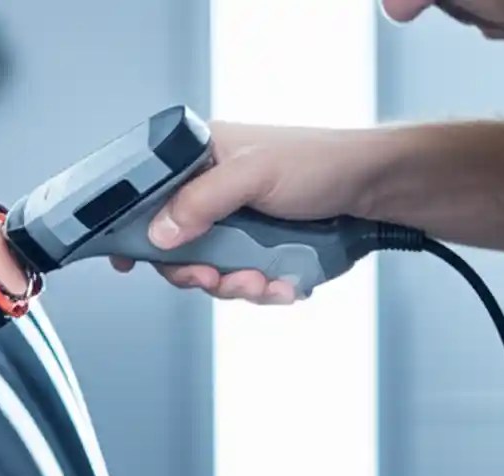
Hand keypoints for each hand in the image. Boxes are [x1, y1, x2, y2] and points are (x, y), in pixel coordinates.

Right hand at [111, 122, 381, 304]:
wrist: (376, 194)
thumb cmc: (322, 164)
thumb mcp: (255, 175)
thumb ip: (202, 201)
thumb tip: (158, 233)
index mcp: (199, 157)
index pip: (147, 194)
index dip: (132, 228)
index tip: (126, 260)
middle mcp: (210, 192)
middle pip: (172, 246)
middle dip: (195, 270)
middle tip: (213, 276)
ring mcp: (233, 225)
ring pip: (207, 271)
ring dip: (233, 285)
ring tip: (262, 280)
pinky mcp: (256, 252)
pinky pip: (240, 283)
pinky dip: (259, 290)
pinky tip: (282, 284)